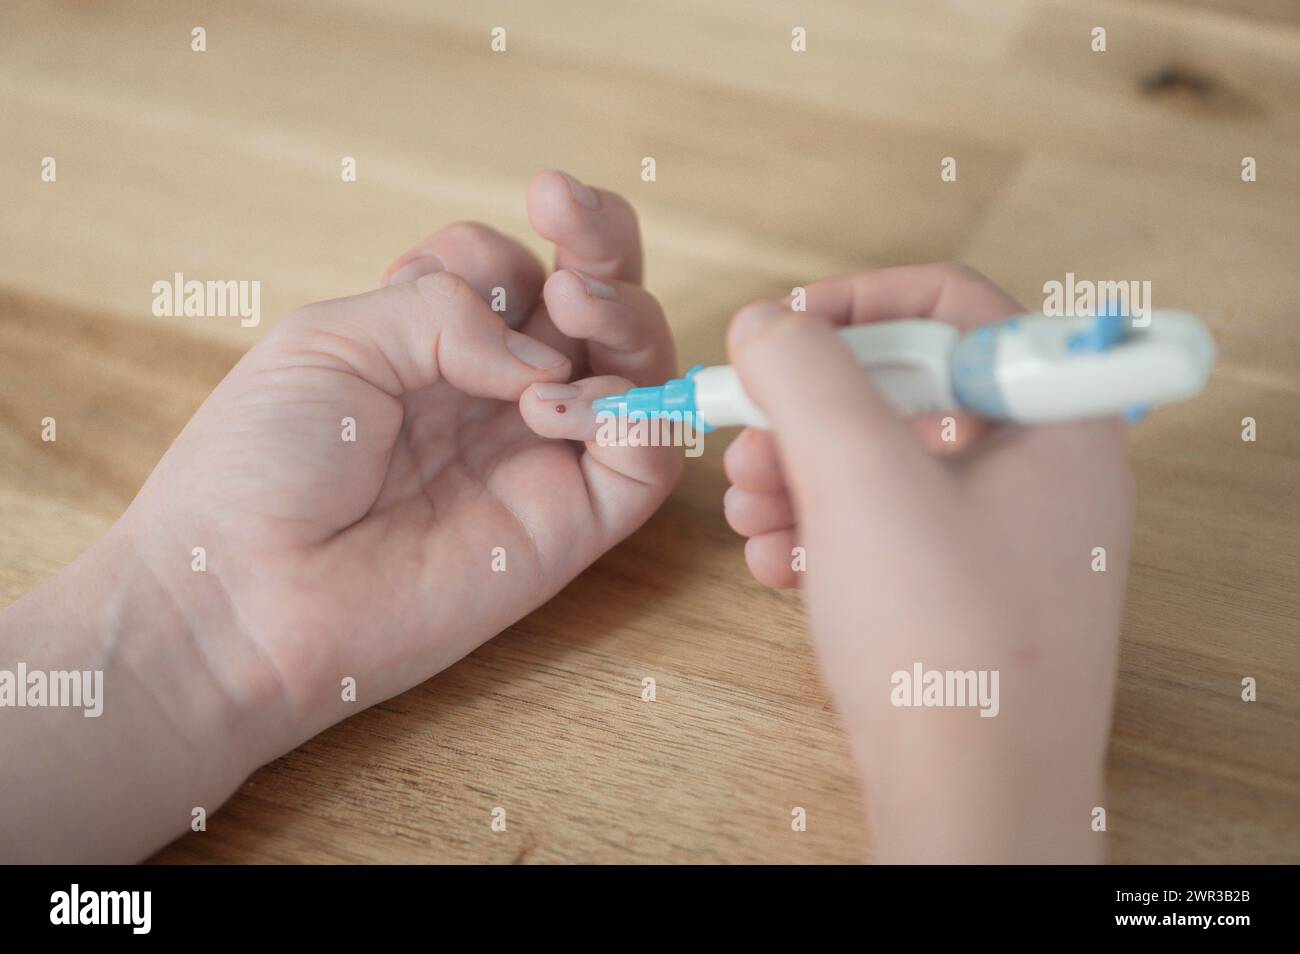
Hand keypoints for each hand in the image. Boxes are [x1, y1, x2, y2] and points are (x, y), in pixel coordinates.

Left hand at [0, 172, 679, 859]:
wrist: (242, 594)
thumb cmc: (260, 464)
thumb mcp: (334, 339)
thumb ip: (442, 311)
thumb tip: (540, 352)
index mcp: (434, 350)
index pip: (515, 273)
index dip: (517, 244)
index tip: (484, 246)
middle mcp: (497, 397)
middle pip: (595, 310)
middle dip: (602, 249)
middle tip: (572, 222)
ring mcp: (538, 460)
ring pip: (641, 376)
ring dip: (627, 321)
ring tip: (573, 309)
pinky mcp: (569, 528)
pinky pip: (647, 462)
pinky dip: (636, 415)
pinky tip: (552, 407)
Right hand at [722, 264, 1134, 861]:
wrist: (972, 798)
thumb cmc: (939, 632)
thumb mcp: (860, 475)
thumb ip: (806, 372)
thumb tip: (765, 322)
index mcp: (1054, 417)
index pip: (958, 306)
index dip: (861, 300)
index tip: (783, 326)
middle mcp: (1045, 471)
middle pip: (909, 391)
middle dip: (811, 412)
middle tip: (748, 441)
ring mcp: (1012, 541)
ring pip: (890, 468)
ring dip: (804, 476)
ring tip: (747, 512)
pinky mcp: (973, 599)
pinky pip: (893, 534)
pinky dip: (828, 534)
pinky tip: (777, 565)